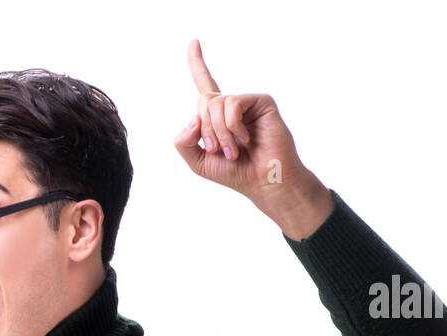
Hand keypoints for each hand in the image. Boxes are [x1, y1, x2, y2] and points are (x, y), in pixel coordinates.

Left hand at [172, 39, 331, 238]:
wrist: (263, 181)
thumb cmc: (235, 173)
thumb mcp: (197, 161)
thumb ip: (183, 142)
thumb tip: (193, 118)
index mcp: (217, 115)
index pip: (204, 84)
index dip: (197, 63)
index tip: (193, 42)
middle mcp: (232, 105)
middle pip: (202, 101)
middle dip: (206, 130)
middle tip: (220, 151)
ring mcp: (247, 102)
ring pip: (215, 103)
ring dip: (219, 132)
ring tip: (233, 151)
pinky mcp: (261, 101)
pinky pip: (232, 104)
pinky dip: (232, 126)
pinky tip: (246, 138)